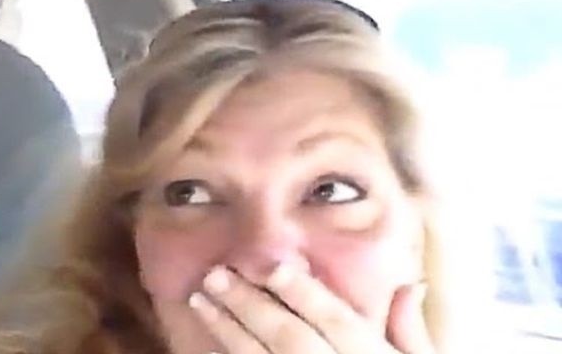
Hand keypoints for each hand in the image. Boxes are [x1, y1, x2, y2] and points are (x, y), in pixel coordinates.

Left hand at [187, 261, 433, 353]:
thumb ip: (411, 334)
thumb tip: (409, 284)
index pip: (340, 323)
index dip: (304, 293)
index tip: (271, 266)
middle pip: (292, 339)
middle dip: (251, 305)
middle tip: (216, 275)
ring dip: (229, 332)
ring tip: (200, 302)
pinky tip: (208, 347)